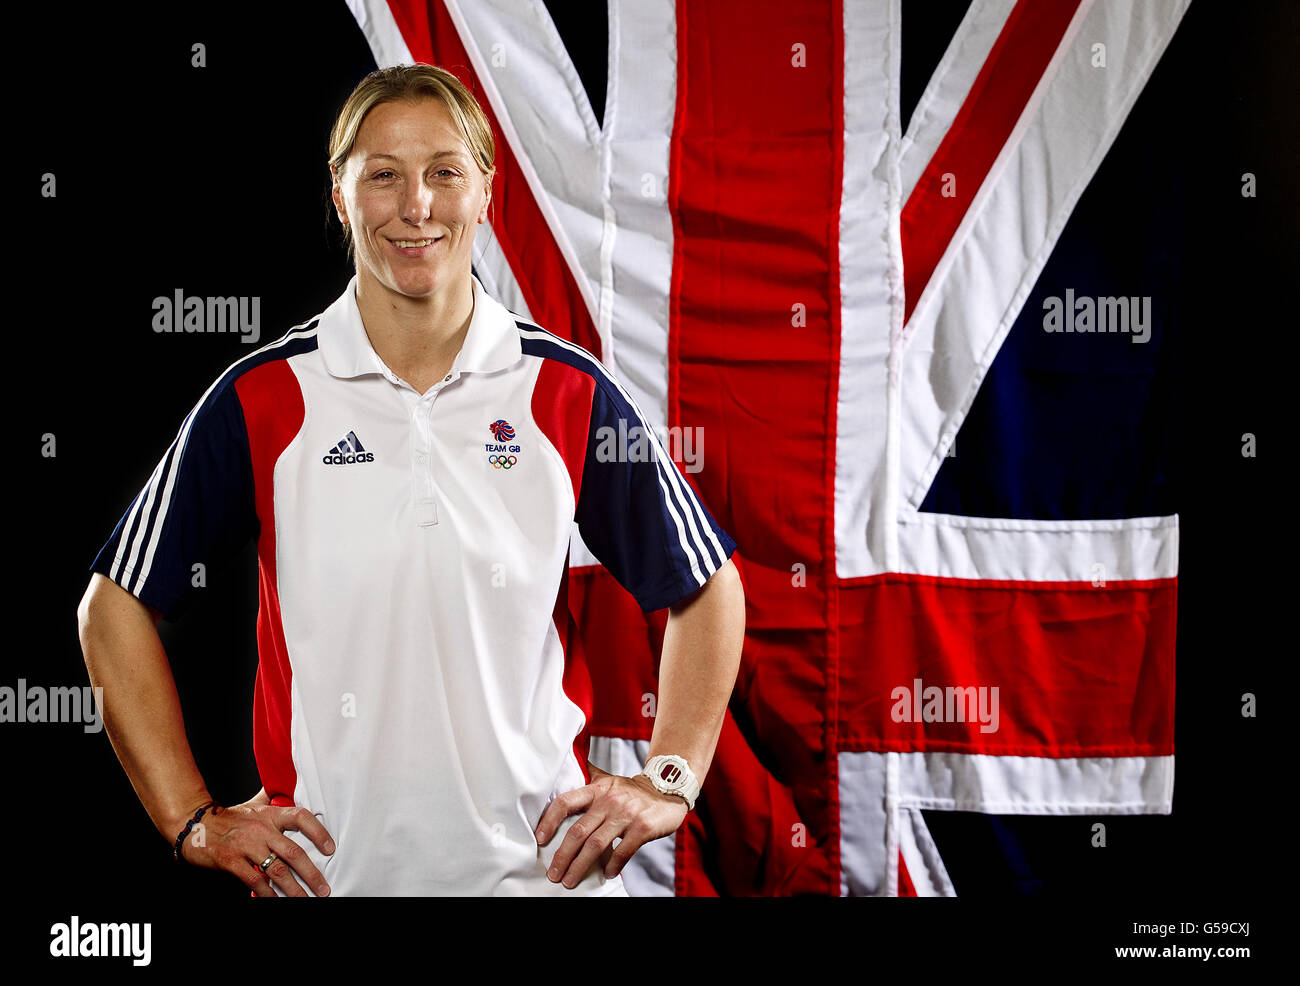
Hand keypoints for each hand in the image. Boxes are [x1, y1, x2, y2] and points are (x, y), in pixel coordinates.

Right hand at [178, 794, 335, 896]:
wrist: (194, 824)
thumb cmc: (229, 817)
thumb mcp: (254, 804)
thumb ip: (273, 798)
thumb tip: (291, 785)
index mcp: (270, 815)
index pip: (300, 818)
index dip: (318, 832)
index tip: (330, 848)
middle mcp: (261, 829)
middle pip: (293, 852)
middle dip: (311, 873)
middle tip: (324, 887)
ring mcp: (246, 846)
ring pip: (277, 870)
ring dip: (294, 888)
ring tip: (306, 899)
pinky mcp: (232, 861)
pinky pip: (255, 881)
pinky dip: (268, 893)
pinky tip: (277, 900)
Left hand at [534, 764, 688, 888]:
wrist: (668, 791)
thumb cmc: (633, 790)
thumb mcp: (609, 779)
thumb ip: (588, 775)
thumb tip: (567, 764)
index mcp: (597, 789)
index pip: (565, 802)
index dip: (549, 821)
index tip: (540, 839)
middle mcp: (609, 800)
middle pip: (578, 831)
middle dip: (562, 856)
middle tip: (554, 873)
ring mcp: (626, 814)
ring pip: (596, 845)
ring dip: (580, 866)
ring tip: (570, 880)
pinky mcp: (642, 828)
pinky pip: (622, 852)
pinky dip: (612, 866)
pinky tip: (606, 873)